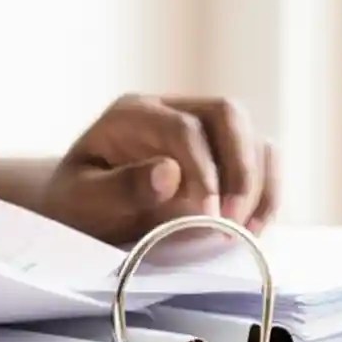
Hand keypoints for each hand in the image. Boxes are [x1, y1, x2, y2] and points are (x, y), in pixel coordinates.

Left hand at [40, 94, 277, 243]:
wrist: (78, 210)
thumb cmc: (76, 204)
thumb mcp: (83, 200)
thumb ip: (121, 188)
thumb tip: (170, 174)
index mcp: (132, 113)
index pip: (183, 127)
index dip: (203, 171)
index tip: (208, 217)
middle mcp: (171, 109)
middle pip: (227, 115)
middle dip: (240, 170)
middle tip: (231, 222)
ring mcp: (199, 128)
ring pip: (250, 134)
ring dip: (257, 183)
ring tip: (245, 232)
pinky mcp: (218, 153)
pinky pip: (259, 158)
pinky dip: (265, 192)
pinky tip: (253, 227)